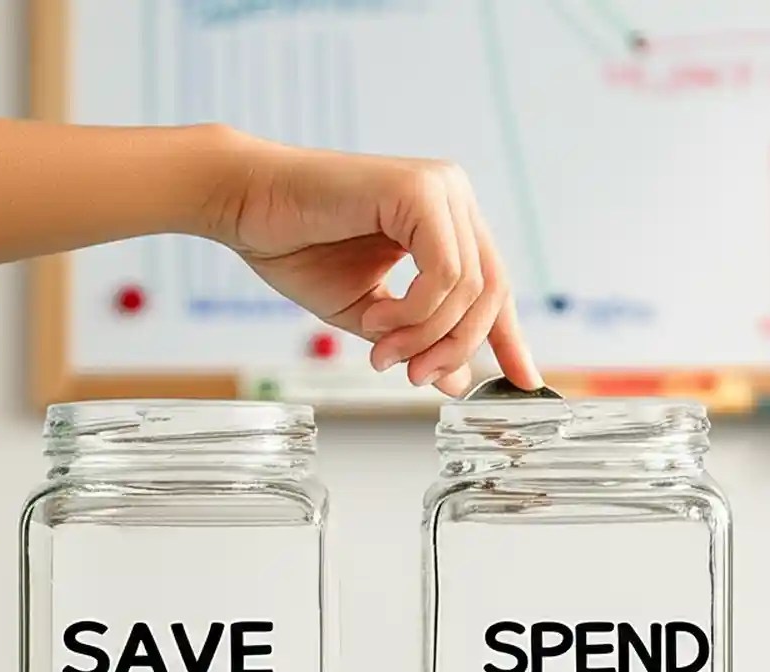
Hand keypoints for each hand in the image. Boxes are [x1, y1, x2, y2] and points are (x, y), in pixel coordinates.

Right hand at [201, 128, 541, 396]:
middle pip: (489, 292)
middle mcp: (453, 197)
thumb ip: (417, 341)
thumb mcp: (371, 314)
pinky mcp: (419, 190)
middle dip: (455, 347)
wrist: (243, 204)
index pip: (493, 286)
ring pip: (468, 288)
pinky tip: (374, 318)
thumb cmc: (297, 247)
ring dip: (424, 335)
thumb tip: (460, 383)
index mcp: (447, 221)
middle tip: (415, 377)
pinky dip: (413, 311)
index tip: (526, 382)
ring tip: (379, 349)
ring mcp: (441, 189)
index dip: (509, 338)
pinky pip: (444, 273)